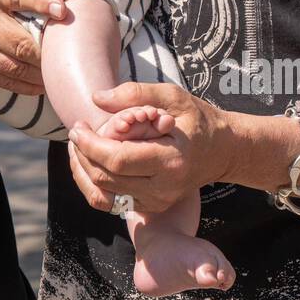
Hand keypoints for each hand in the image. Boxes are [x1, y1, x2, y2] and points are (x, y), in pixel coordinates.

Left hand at [67, 82, 228, 213]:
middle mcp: (163, 189)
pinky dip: (93, 181)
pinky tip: (90, 160)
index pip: (118, 160)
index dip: (90, 144)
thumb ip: (135, 94)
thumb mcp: (173, 96)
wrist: (222, 151)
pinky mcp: (150, 206)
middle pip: (105, 179)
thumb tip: (97, 98)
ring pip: (103, 194)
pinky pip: (110, 201)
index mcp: (171, 161)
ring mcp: (156, 202)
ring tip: (80, 145)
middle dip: (82, 154)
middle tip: (76, 131)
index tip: (77, 126)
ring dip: (83, 170)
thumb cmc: (197, 120)